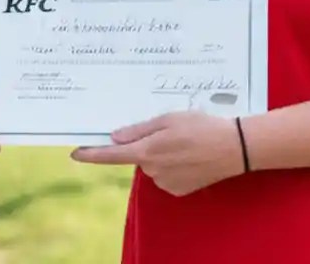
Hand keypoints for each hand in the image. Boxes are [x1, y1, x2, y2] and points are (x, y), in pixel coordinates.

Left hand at [70, 112, 244, 196]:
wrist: (234, 148)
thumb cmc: (201, 127)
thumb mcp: (168, 119)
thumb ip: (139, 130)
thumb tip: (114, 138)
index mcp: (147, 151)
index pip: (111, 155)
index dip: (91, 154)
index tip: (75, 153)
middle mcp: (153, 170)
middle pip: (137, 156)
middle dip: (146, 145)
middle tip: (169, 131)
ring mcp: (166, 183)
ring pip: (153, 165)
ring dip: (161, 155)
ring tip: (185, 143)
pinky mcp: (179, 190)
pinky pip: (166, 175)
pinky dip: (173, 166)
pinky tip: (190, 157)